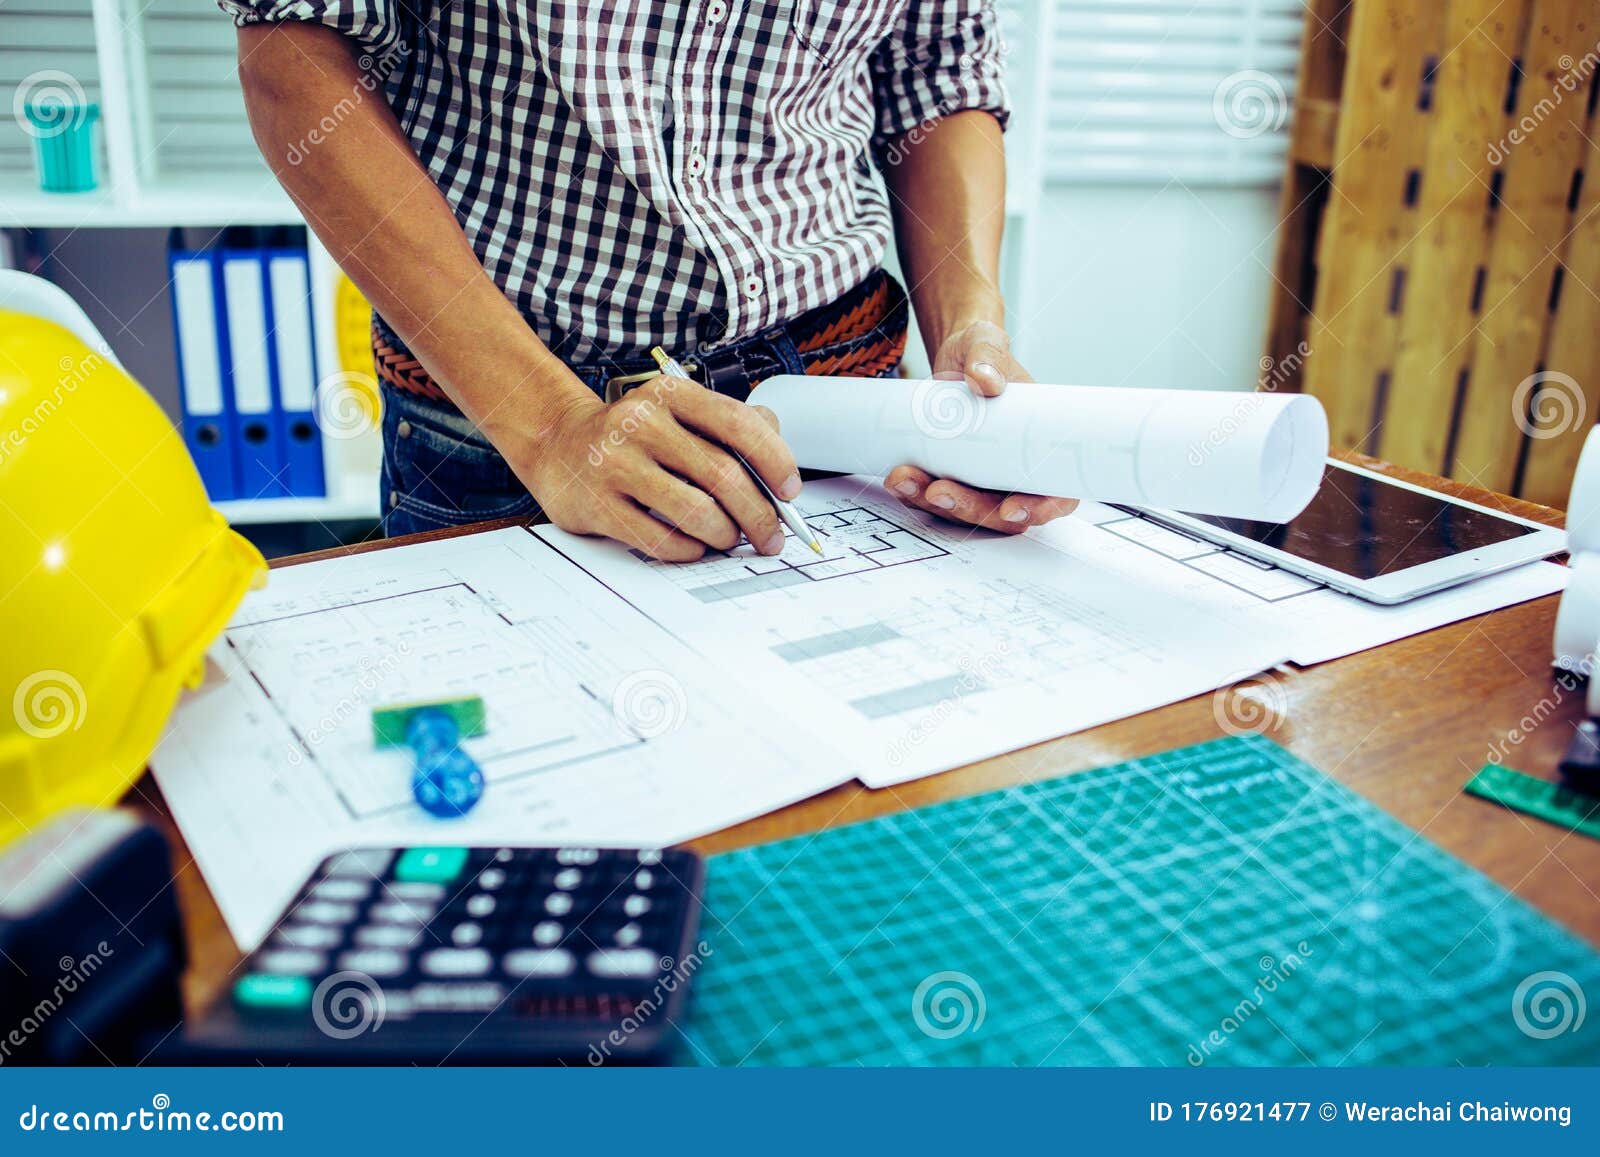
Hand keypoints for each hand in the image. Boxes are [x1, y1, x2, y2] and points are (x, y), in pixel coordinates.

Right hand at [517, 375, 799, 561]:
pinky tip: (696, 546)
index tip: (790, 491)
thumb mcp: (678, 413)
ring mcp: (616, 463)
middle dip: (759, 515)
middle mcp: (641, 422)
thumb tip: (779, 469)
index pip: (738, 424)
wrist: (558, 444)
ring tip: (730, 539)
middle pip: (723, 475)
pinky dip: (691, 550)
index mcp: (670, 394)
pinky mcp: (598, 504)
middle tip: (771, 537)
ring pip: (695, 512)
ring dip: (726, 535)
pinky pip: (661, 540)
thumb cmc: (635, 436)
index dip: (775, 461)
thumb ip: (730, 427)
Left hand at [885, 319, 1077, 531]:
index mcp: (1041, 447)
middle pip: (1000, 514)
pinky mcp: (951, 477)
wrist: (951, 358)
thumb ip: (987, 354)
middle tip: (938, 490)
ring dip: (932, 503)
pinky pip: (934, 498)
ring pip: (963, 511)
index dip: (1038, 510)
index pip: (1056, 494)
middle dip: (968, 509)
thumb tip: (985, 379)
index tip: (1010, 510)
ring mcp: (981, 479)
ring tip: (904, 479)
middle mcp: (1013, 471)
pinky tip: (897, 479)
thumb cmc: (982, 353)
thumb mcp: (986, 342)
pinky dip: (913, 494)